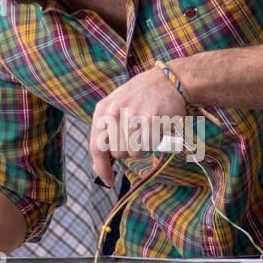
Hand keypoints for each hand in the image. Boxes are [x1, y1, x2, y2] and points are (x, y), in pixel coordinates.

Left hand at [89, 64, 186, 186]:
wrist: (166, 80)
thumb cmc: (139, 97)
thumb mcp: (115, 109)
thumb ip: (105, 135)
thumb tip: (98, 166)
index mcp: (102, 111)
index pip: (96, 148)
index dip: (101, 168)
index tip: (108, 181)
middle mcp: (114, 113)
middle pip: (117, 153)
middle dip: (127, 151)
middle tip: (136, 136)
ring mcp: (132, 116)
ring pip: (134, 152)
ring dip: (142, 146)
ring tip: (146, 128)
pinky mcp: (151, 119)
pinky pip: (149, 145)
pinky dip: (154, 141)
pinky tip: (156, 126)